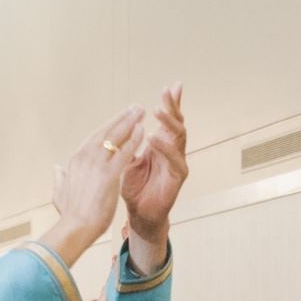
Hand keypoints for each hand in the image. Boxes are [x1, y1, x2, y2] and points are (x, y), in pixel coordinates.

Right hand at [47, 105, 148, 261]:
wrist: (75, 227)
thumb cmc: (70, 214)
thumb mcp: (60, 193)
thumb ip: (59, 178)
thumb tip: (55, 168)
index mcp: (75, 160)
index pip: (95, 137)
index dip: (109, 126)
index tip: (120, 118)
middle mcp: (84, 157)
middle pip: (106, 131)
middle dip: (122, 118)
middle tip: (135, 107)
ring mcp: (96, 164)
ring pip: (115, 136)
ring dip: (130, 122)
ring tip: (141, 112)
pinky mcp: (108, 173)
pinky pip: (124, 152)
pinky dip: (134, 139)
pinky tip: (144, 130)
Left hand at [121, 86, 189, 237]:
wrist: (138, 214)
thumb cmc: (134, 187)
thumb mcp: (127, 158)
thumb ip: (128, 141)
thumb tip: (121, 122)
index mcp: (161, 144)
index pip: (167, 120)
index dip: (170, 103)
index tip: (170, 86)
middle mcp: (172, 151)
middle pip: (177, 123)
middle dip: (173, 106)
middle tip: (167, 91)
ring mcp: (177, 163)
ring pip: (180, 138)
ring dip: (169, 123)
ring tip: (158, 111)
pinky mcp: (177, 178)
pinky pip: (176, 160)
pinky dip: (165, 149)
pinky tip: (155, 138)